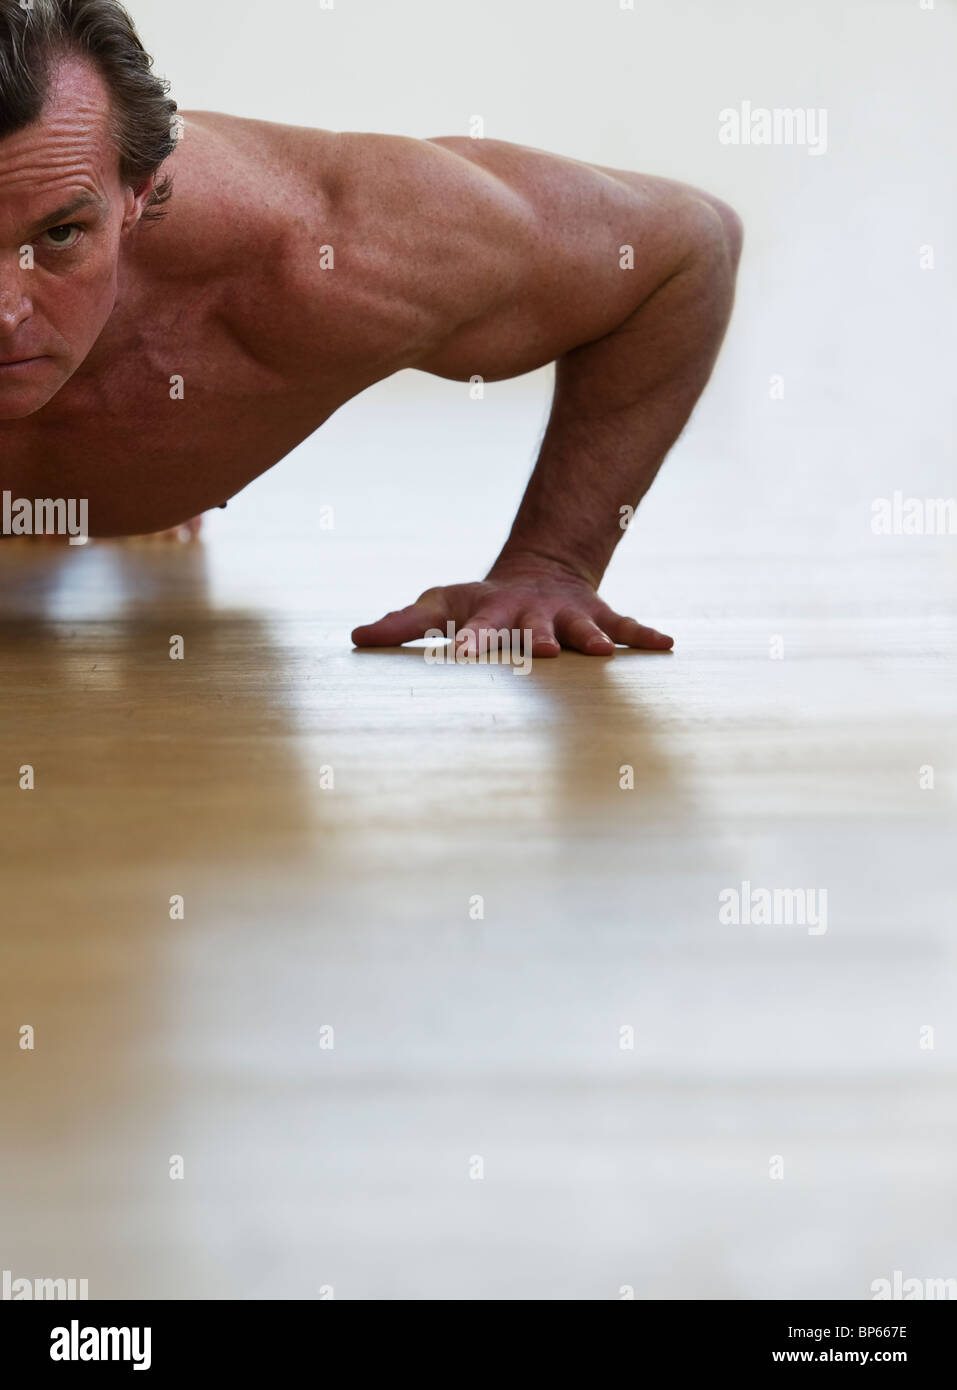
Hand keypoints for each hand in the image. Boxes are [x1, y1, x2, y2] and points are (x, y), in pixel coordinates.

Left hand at [351, 555, 673, 656]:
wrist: (539, 572)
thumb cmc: (479, 602)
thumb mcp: (439, 607)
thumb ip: (401, 625)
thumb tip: (354, 638)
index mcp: (491, 615)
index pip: (477, 630)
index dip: (470, 641)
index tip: (462, 654)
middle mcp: (532, 615)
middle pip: (533, 629)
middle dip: (537, 639)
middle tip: (543, 650)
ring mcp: (568, 616)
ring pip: (581, 629)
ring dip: (590, 640)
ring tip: (603, 653)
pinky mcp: (598, 617)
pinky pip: (625, 626)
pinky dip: (644, 635)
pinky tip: (667, 645)